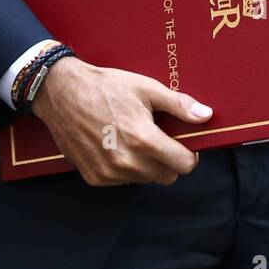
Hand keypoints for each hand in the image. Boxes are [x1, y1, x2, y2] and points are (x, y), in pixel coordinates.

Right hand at [31, 56, 211, 185]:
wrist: (62, 93)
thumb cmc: (106, 87)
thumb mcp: (146, 88)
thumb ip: (179, 105)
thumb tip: (206, 116)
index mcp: (143, 139)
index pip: (183, 165)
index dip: (188, 154)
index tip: (183, 144)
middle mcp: (126, 162)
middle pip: (167, 176)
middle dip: (168, 160)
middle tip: (158, 138)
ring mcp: (108, 173)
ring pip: (145, 179)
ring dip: (147, 165)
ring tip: (133, 138)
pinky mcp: (94, 177)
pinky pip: (122, 181)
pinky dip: (125, 168)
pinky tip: (116, 145)